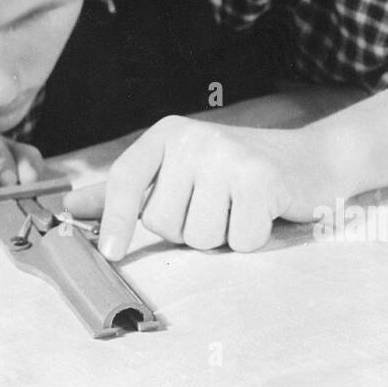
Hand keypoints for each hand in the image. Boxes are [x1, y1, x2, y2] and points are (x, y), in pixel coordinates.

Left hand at [64, 115, 344, 256]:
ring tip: (241, 209)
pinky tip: (264, 214)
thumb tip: (72, 207)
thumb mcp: (181, 171)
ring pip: (200, 237)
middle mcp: (194, 138)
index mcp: (168, 134)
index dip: (113, 219)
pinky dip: (252, 240)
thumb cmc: (241, 173)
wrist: (315, 159)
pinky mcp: (260, 180)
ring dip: (222, 238)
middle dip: (190, 230)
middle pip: (164, 223)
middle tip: (219, 207)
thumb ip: (129, 190)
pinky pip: (237, 241)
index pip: (126, 179)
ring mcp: (228, 157)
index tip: (111, 252)